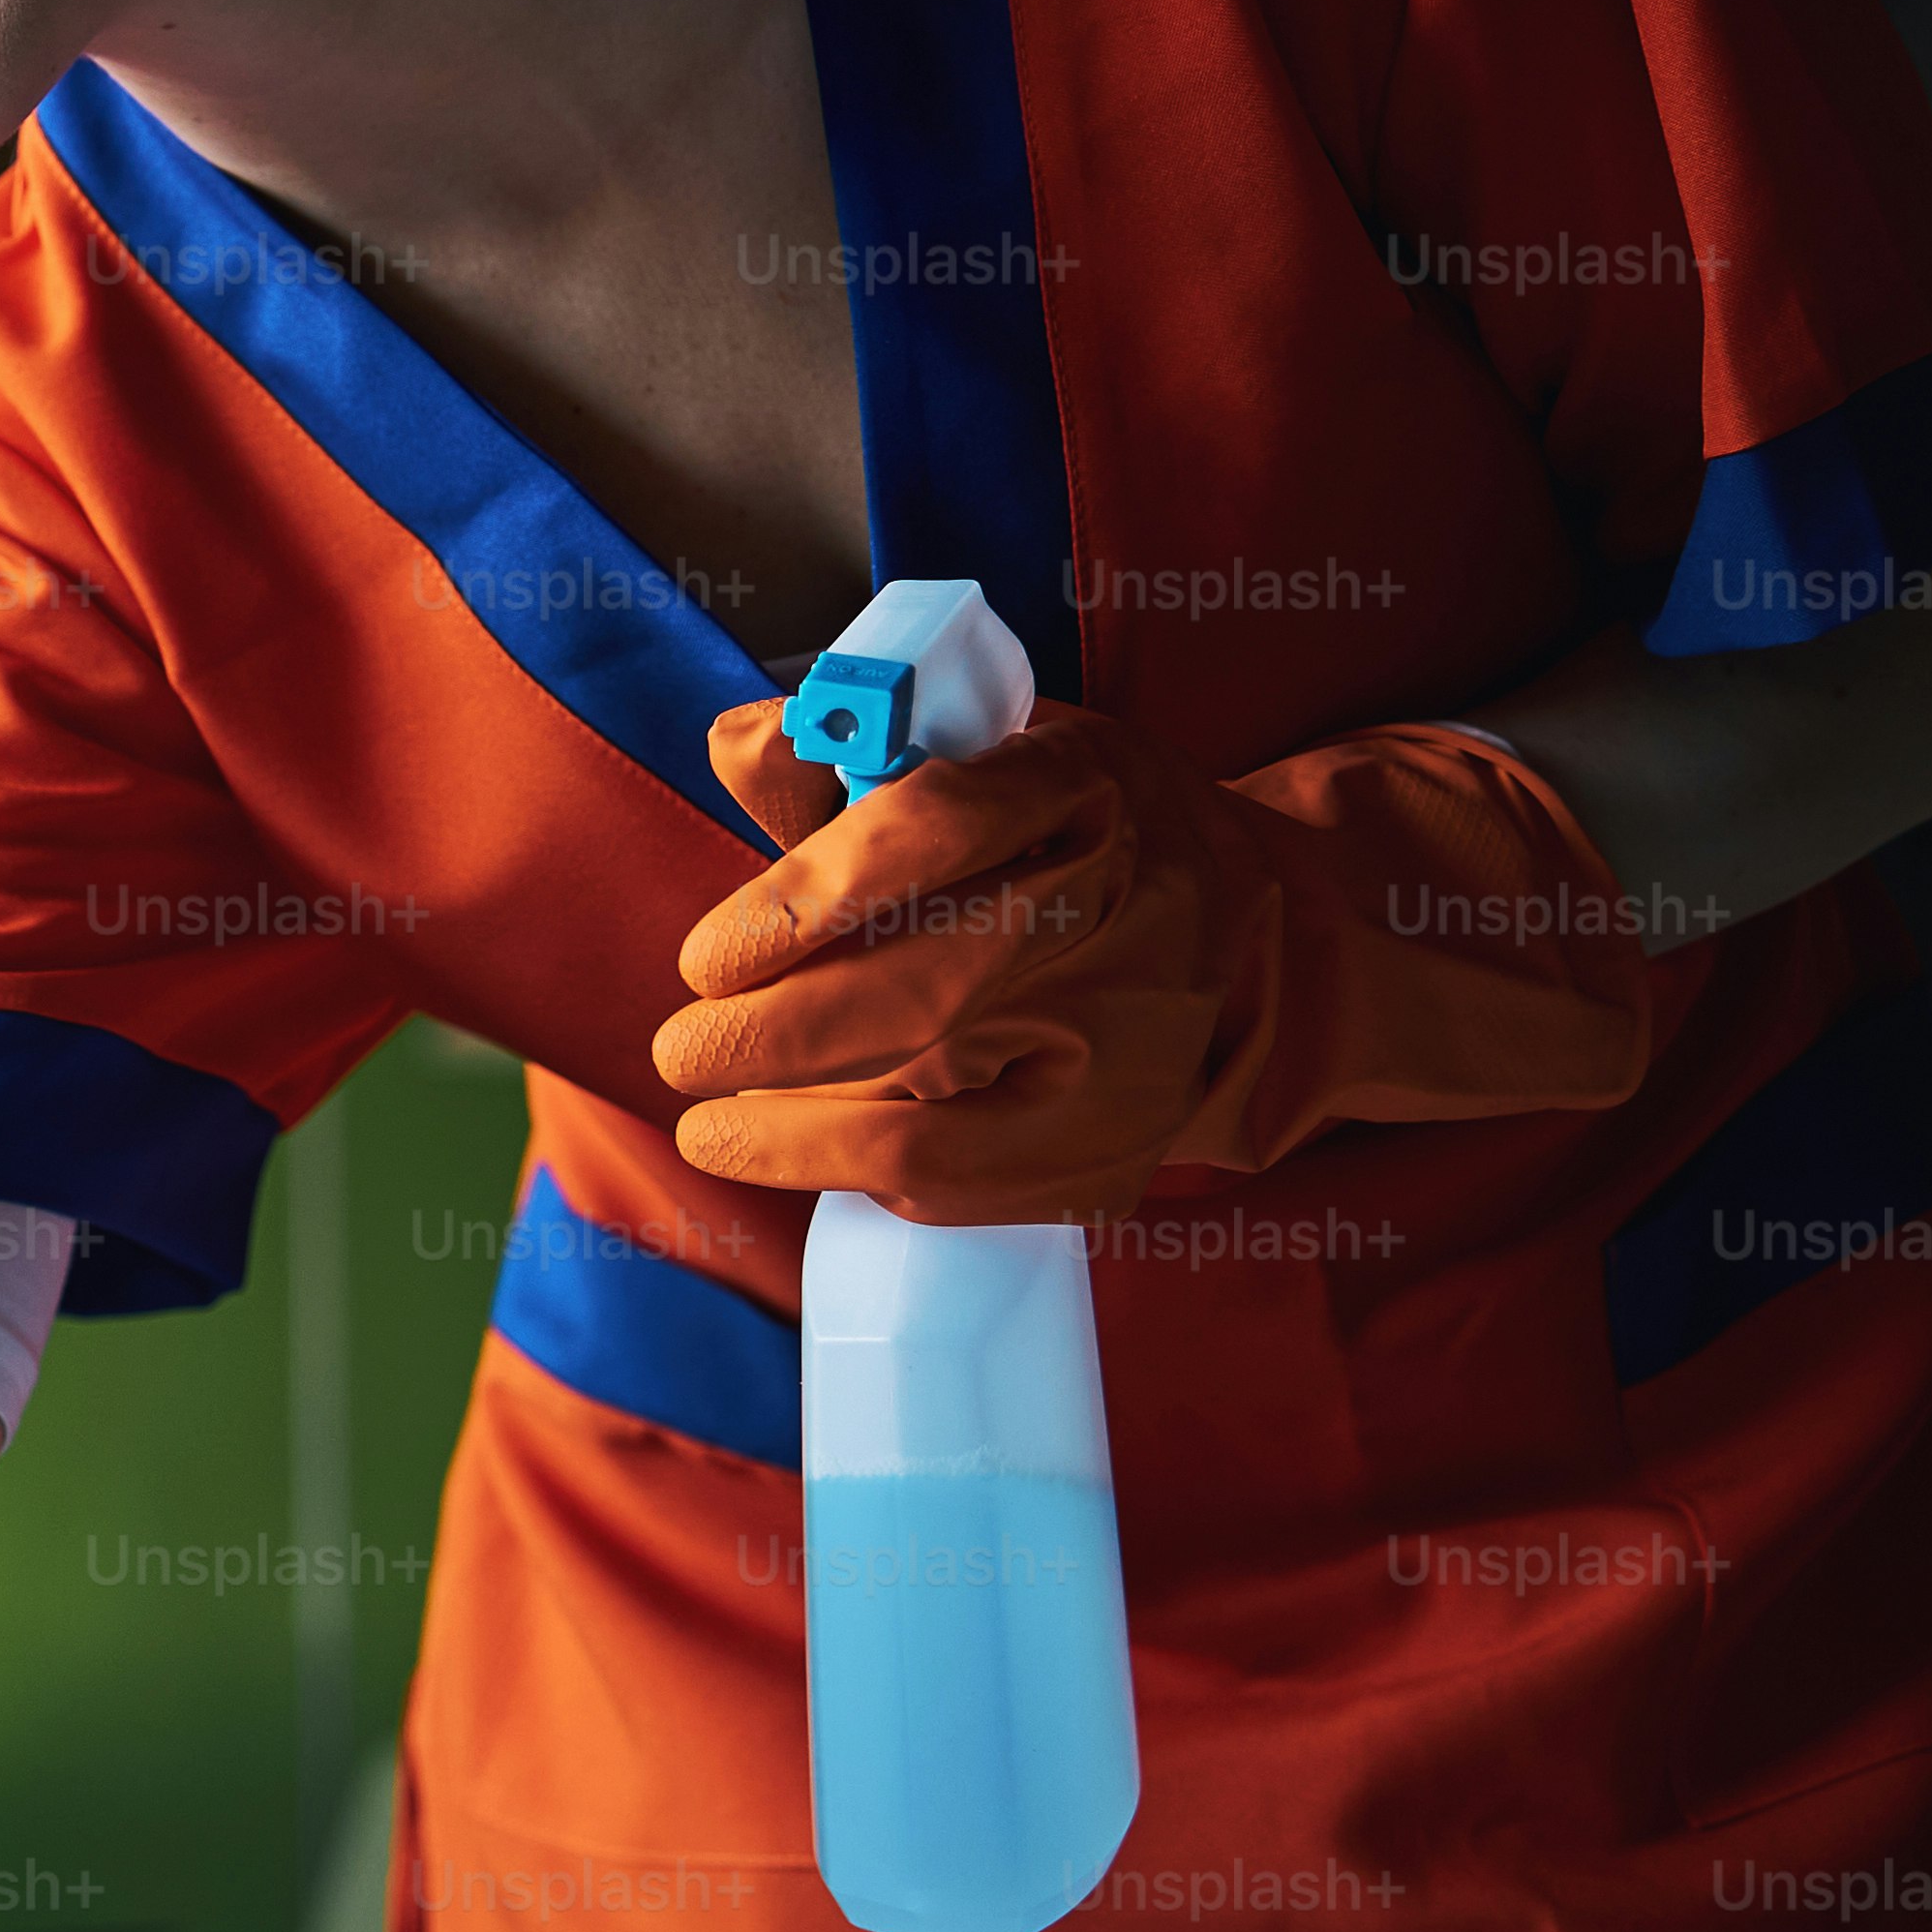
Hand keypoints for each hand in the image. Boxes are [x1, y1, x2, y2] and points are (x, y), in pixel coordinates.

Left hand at [651, 702, 1652, 1222]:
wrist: (1250, 946)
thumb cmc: (1079, 837)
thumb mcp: (984, 757)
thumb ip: (845, 758)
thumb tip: (741, 742)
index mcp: (1083, 787)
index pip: (932, 827)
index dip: (801, 897)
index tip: (709, 956)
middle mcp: (1121, 914)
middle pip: (911, 991)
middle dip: (762, 1034)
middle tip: (682, 1046)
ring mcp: (1132, 1048)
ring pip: (923, 1113)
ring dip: (782, 1128)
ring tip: (709, 1116)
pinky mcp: (1117, 1152)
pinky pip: (959, 1189)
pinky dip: (857, 1177)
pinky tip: (799, 1153)